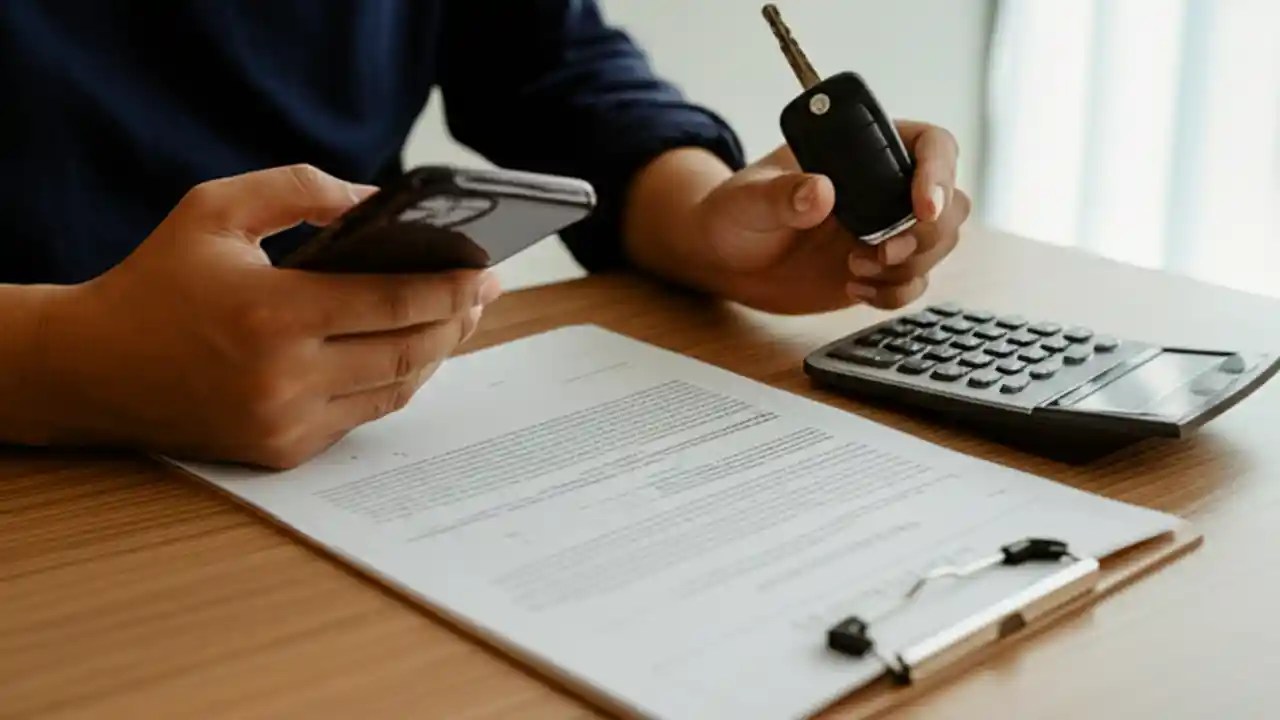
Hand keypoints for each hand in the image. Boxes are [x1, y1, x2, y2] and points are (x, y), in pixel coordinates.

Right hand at [40, 164, 501, 468]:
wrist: (92, 368)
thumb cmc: (157, 280)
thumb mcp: (215, 208)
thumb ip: (299, 188)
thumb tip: (378, 199)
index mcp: (272, 313)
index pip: (394, 302)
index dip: (452, 288)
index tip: (488, 269)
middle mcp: (285, 378)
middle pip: (409, 350)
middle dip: (457, 319)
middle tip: (482, 290)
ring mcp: (286, 422)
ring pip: (395, 389)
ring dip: (435, 353)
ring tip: (456, 316)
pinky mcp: (282, 451)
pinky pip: (364, 415)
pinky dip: (395, 381)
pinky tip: (410, 350)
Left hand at [688, 120, 967, 313]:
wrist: (725, 259)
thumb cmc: (733, 213)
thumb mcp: (746, 199)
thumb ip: (780, 194)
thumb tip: (818, 191)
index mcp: (862, 149)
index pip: (931, 146)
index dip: (939, 173)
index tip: (922, 207)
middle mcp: (884, 186)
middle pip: (951, 202)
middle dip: (927, 234)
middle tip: (880, 252)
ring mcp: (887, 229)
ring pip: (940, 244)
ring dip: (911, 265)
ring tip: (854, 270)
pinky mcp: (880, 268)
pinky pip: (914, 283)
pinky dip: (894, 293)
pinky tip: (854, 289)